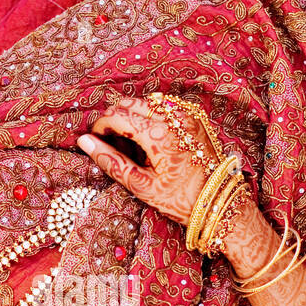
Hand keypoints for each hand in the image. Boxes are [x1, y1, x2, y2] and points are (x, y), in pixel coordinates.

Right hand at [75, 96, 223, 226]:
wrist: (220, 203)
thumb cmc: (182, 200)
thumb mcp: (142, 186)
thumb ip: (111, 162)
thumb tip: (85, 143)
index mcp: (160, 134)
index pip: (117, 115)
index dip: (101, 126)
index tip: (95, 141)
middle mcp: (175, 117)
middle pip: (130, 103)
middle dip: (115, 119)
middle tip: (112, 144)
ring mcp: (187, 115)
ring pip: (146, 102)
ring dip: (133, 116)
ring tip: (132, 144)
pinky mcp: (195, 117)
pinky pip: (164, 107)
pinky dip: (151, 116)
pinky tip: (151, 139)